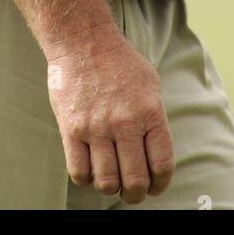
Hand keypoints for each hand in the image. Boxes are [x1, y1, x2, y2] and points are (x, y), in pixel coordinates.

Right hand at [45, 21, 174, 204]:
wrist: (83, 39)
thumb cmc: (119, 62)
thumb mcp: (150, 84)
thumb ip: (154, 120)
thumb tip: (156, 158)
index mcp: (150, 112)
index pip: (162, 165)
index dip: (160, 184)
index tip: (154, 187)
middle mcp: (125, 122)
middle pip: (135, 180)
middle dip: (135, 194)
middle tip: (131, 191)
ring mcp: (97, 126)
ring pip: (107, 182)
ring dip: (110, 188)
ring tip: (110, 179)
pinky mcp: (71, 128)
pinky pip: (79, 172)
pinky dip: (86, 178)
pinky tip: (90, 167)